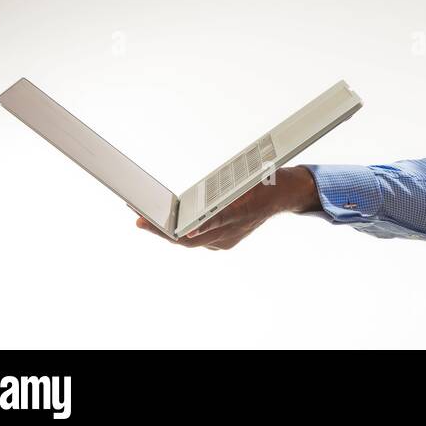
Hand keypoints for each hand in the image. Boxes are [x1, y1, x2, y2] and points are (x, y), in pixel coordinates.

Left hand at [134, 166, 318, 250]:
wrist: (286, 193)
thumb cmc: (266, 185)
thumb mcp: (248, 187)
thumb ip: (225, 207)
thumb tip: (197, 221)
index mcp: (235, 221)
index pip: (205, 229)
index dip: (187, 231)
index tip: (175, 229)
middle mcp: (228, 235)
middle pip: (189, 239)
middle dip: (162, 231)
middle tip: (139, 220)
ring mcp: (225, 238)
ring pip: (190, 240)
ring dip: (166, 231)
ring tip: (143, 219)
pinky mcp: (223, 238)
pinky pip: (197, 237)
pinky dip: (181, 230)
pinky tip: (165, 221)